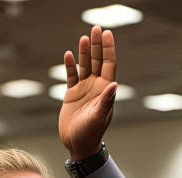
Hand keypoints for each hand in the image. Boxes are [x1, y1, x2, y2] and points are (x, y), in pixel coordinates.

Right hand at [59, 26, 118, 159]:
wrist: (78, 144)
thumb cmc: (91, 133)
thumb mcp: (99, 117)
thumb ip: (106, 100)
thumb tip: (114, 84)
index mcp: (105, 90)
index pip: (109, 64)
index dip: (108, 49)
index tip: (107, 34)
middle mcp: (96, 87)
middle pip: (98, 61)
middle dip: (97, 45)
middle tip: (96, 28)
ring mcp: (84, 89)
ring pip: (85, 65)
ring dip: (84, 52)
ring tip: (84, 38)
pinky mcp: (72, 94)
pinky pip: (71, 75)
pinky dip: (69, 65)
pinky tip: (67, 55)